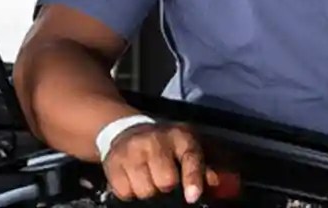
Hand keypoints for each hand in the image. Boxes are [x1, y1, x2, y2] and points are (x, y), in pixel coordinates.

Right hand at [102, 122, 220, 203]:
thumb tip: (215, 184)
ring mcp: (132, 151)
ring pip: (144, 191)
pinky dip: (129, 192)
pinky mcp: (112, 163)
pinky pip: (124, 193)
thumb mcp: (187, 147)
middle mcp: (156, 141)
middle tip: (164, 182)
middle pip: (165, 181)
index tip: (192, 197)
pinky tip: (133, 180)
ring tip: (148, 180)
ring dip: (148, 192)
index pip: (190, 158)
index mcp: (181, 137)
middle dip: (167, 188)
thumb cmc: (166, 145)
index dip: (192, 179)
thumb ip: (203, 167)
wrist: (127, 130)